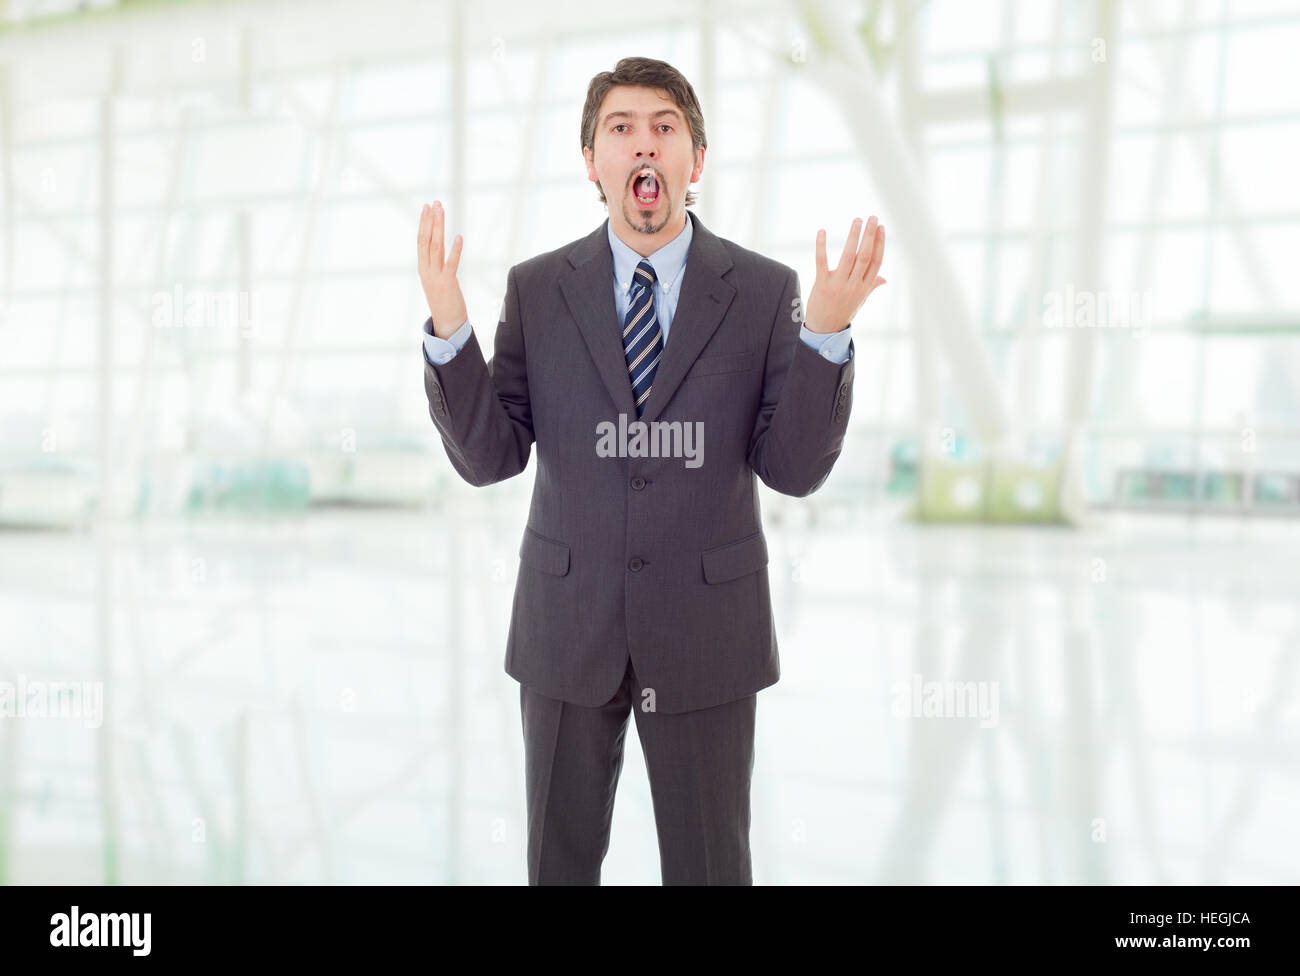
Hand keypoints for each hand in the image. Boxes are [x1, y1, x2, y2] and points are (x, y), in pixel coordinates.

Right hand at [417, 201, 467, 338]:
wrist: (447, 323)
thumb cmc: (444, 300)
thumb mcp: (436, 279)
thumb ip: (436, 263)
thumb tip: (438, 248)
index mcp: (423, 268)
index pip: (421, 240)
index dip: (424, 223)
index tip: (427, 207)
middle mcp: (427, 270)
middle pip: (426, 240)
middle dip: (430, 220)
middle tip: (434, 203)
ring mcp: (436, 277)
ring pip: (435, 247)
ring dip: (439, 228)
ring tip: (441, 211)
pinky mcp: (448, 283)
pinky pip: (451, 264)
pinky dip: (455, 250)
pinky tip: (459, 237)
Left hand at [804, 216, 885, 333]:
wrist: (824, 330)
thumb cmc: (843, 311)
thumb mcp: (860, 300)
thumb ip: (871, 286)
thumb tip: (884, 279)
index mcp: (865, 287)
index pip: (876, 261)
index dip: (880, 243)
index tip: (881, 227)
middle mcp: (854, 285)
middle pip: (865, 256)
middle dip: (869, 235)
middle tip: (872, 217)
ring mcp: (838, 285)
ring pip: (849, 257)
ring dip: (853, 237)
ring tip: (857, 220)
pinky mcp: (822, 285)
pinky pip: (822, 262)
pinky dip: (822, 246)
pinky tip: (822, 231)